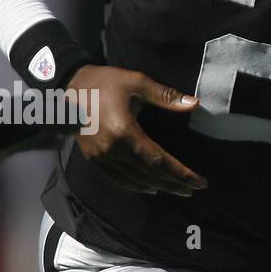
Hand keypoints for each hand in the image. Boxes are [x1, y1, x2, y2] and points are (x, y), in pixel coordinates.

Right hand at [67, 64, 207, 196]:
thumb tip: (195, 104)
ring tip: (176, 189)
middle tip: (193, 189)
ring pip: (134, 181)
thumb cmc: (105, 82)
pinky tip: (149, 187)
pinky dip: (136, 186)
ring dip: (157, 187)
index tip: (200, 182)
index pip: (159, 161)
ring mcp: (101, 158)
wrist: (69, 87)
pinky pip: (118, 180)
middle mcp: (112, 150)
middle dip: (173, 184)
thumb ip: (166, 96)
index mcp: (125, 132)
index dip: (181, 174)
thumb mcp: (137, 82)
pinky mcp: (93, 159)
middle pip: (149, 175)